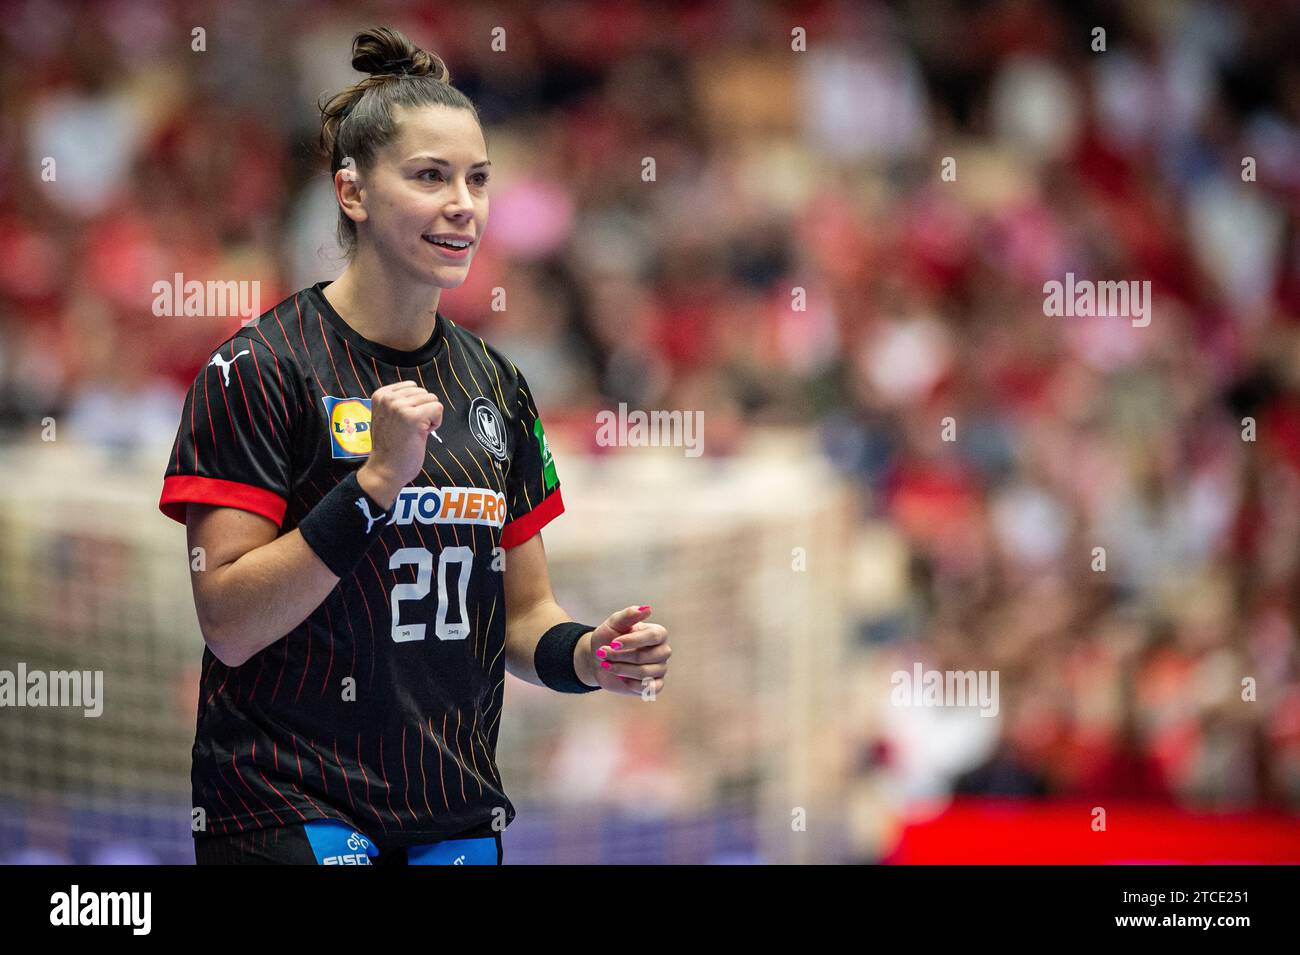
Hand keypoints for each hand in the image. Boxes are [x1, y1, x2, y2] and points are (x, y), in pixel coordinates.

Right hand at [357, 381, 441, 507]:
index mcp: (381, 395)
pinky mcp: (413, 417)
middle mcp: (388, 398)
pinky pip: (438, 409)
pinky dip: (435, 423)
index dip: (415, 405)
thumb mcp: (387, 416)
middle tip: (409, 430)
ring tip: (414, 432)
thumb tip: (418, 391)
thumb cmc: (390, 446)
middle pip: (424, 393)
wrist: (385, 470)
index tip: (403, 422)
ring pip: (432, 400)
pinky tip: (421, 434)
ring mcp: (399, 407)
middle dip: (423, 411)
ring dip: (429, 417)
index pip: (413, 387)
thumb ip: (398, 402)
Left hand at [577, 605, 669, 696]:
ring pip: (644, 673)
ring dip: (620, 669)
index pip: (653, 637)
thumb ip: (629, 615)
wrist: (597, 660)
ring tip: (606, 664)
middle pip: (646, 656)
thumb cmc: (608, 638)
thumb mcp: (614, 623)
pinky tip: (620, 677)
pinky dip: (630, 683)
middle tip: (603, 653)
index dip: (632, 641)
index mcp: (657, 633)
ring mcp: (660, 669)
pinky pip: (649, 688)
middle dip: (620, 656)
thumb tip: (647, 608)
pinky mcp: (654, 685)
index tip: (613, 643)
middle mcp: (662, 651)